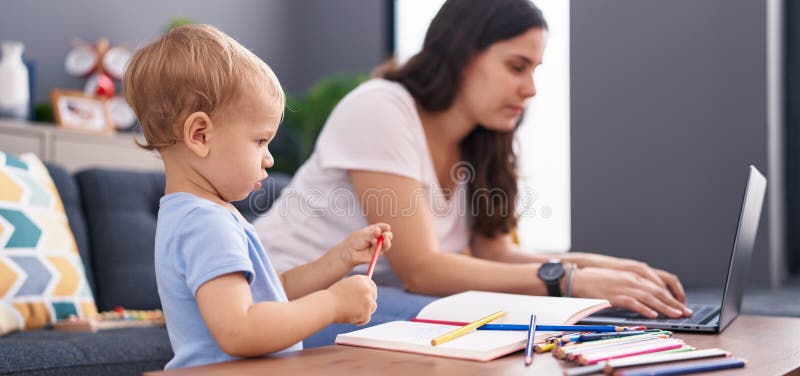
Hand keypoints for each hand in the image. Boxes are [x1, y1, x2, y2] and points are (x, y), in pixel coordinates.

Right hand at [327, 275, 377, 324]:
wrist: (327, 306)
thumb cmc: (332, 297)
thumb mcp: (345, 286)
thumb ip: (357, 289)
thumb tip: (367, 294)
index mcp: (361, 280)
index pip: (372, 285)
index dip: (370, 291)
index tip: (368, 296)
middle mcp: (367, 289)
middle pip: (374, 295)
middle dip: (369, 301)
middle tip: (361, 307)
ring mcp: (368, 301)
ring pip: (372, 307)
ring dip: (364, 311)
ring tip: (350, 312)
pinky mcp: (366, 313)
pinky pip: (366, 318)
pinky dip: (359, 320)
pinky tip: (349, 318)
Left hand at [338, 223, 392, 267]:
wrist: (349, 252)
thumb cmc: (355, 241)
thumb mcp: (363, 235)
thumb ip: (372, 234)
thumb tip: (379, 231)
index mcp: (374, 230)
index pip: (383, 227)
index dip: (385, 227)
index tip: (386, 227)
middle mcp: (377, 238)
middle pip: (387, 235)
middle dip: (388, 235)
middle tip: (385, 235)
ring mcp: (378, 246)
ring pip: (387, 243)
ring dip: (387, 241)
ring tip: (385, 240)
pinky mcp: (377, 254)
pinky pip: (382, 250)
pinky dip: (380, 246)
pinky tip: (374, 242)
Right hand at [571, 267, 690, 317]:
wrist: (578, 278)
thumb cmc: (597, 280)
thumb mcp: (619, 279)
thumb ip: (633, 285)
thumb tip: (647, 298)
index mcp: (634, 274)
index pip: (660, 285)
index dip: (673, 295)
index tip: (682, 304)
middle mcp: (632, 279)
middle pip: (658, 291)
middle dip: (674, 303)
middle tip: (686, 312)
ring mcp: (623, 287)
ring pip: (649, 297)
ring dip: (665, 307)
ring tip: (676, 315)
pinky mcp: (614, 295)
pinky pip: (633, 303)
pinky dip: (644, 309)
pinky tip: (652, 315)